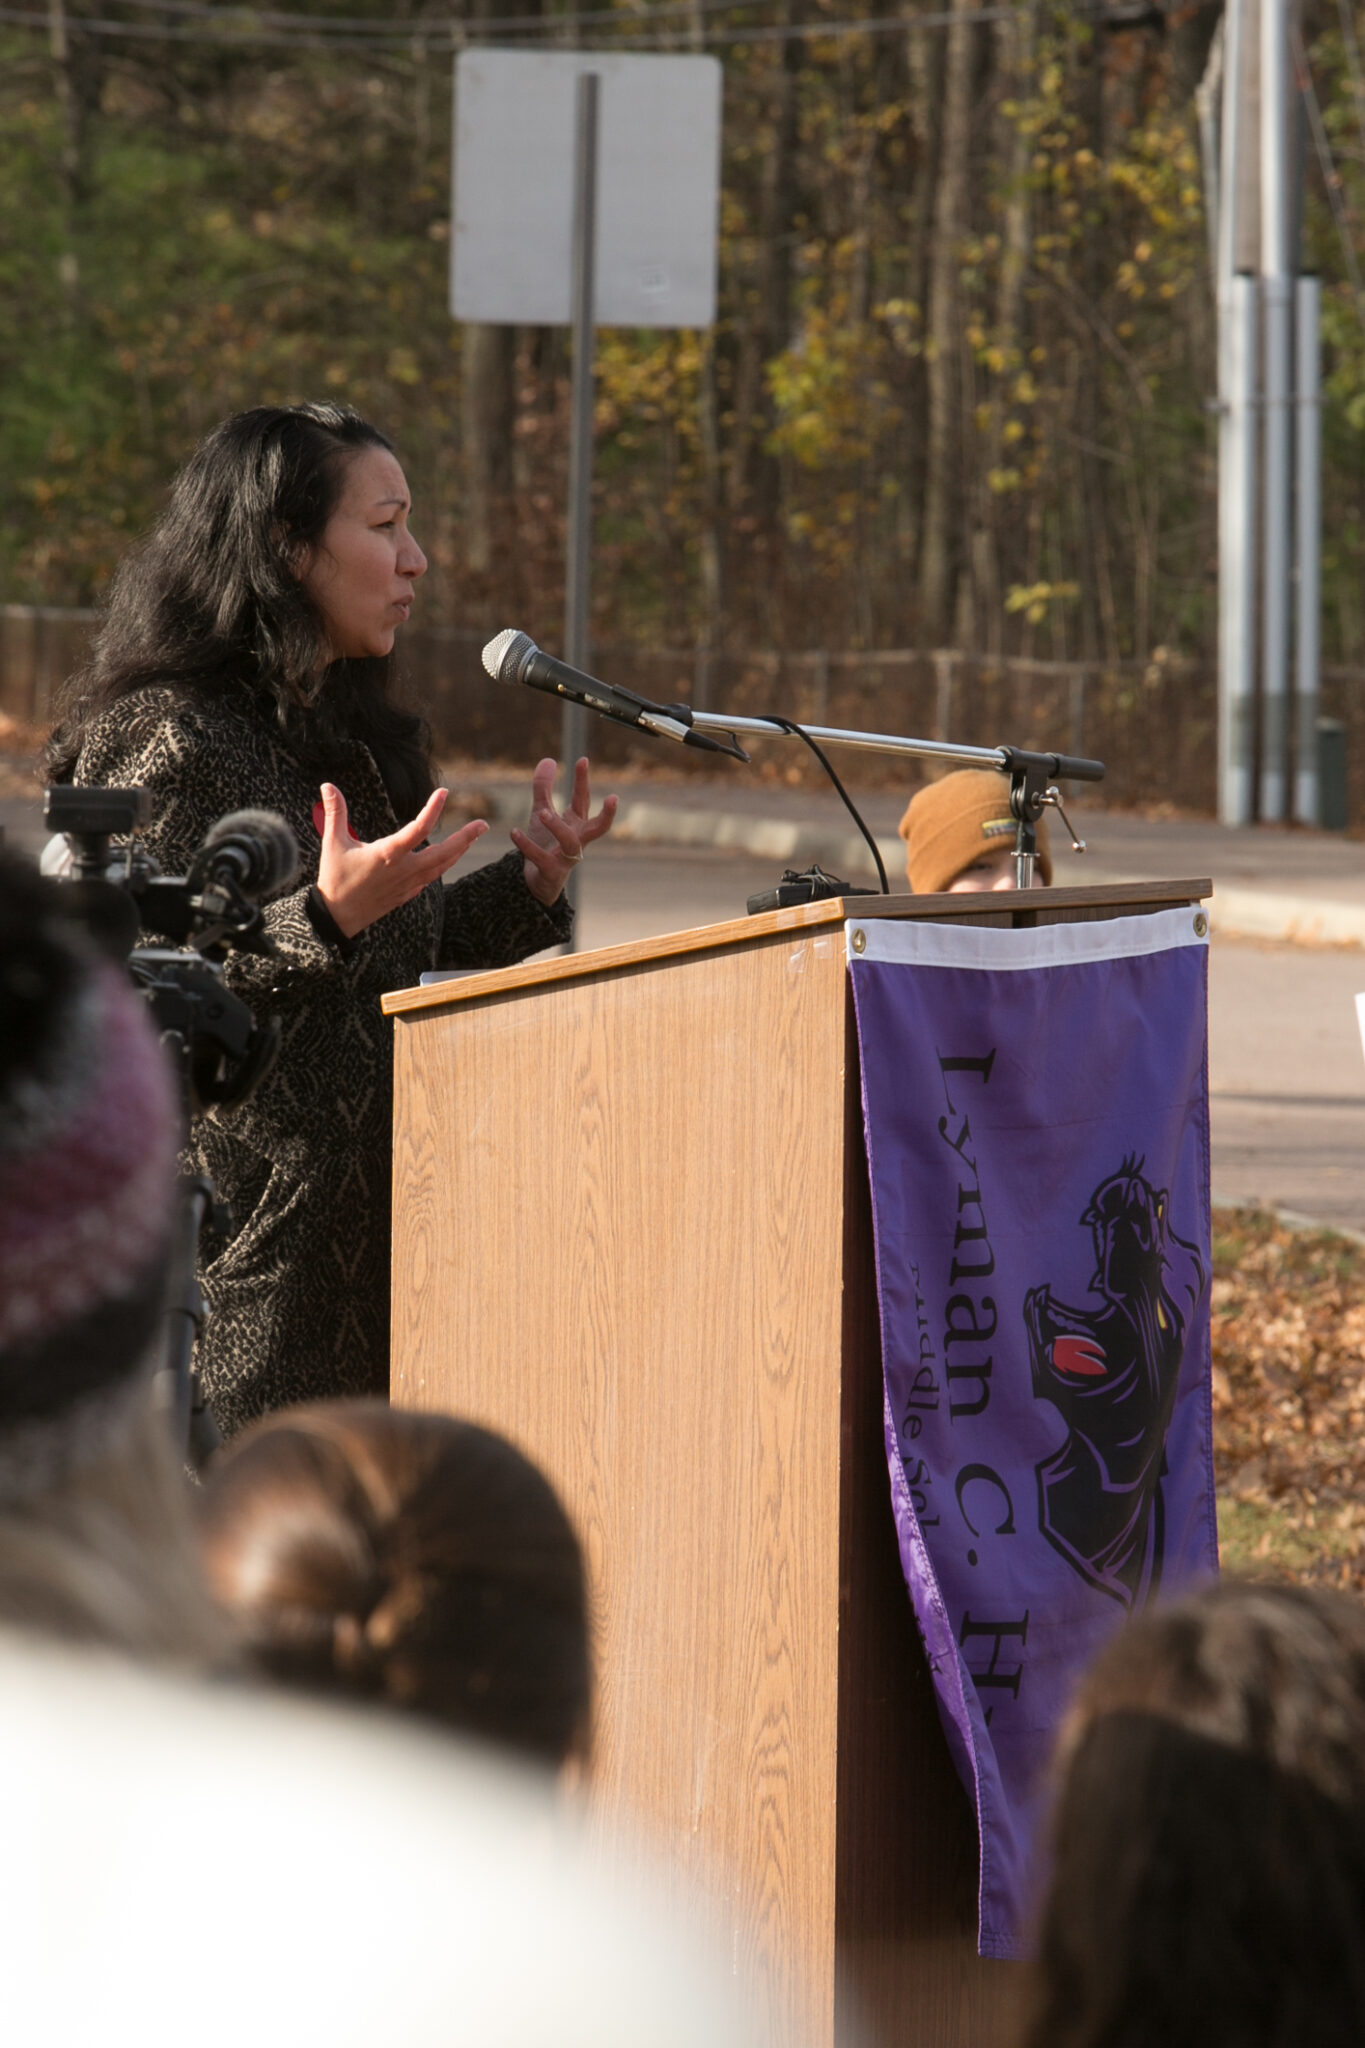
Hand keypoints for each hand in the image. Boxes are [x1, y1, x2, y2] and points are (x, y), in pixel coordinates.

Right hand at [315, 783, 488, 938]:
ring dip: (458, 851)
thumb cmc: (335, 878)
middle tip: (483, 824)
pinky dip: (441, 867)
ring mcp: (408, 884)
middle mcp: (404, 870)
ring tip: (471, 837)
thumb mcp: (333, 843)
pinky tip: (447, 859)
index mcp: (388, 854)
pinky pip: (430, 879)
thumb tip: (327, 785)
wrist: (336, 918)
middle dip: (466, 837)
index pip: (419, 828)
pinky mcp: (406, 894)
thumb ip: (335, 812)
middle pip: (444, 853)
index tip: (444, 793)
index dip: (433, 809)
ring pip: (441, 867)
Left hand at [510, 757, 617, 905]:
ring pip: (570, 842)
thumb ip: (544, 788)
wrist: (537, 880)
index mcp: (577, 824)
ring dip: (558, 826)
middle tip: (614, 798)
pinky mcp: (551, 871)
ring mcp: (566, 857)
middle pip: (599, 828)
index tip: (582, 760)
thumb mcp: (542, 812)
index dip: (583, 780)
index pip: (582, 799)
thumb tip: (549, 760)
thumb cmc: (546, 844)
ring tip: (542, 812)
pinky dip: (527, 845)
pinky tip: (514, 832)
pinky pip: (541, 857)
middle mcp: (577, 840)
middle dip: (608, 814)